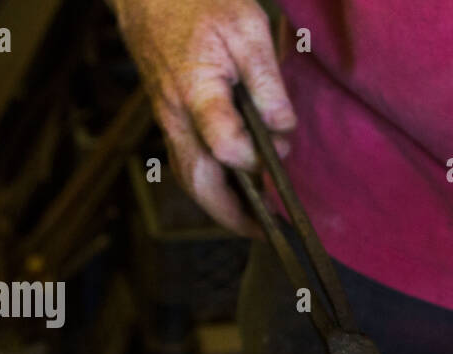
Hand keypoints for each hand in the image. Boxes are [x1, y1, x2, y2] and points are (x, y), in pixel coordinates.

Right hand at [110, 0, 295, 236]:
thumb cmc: (197, 2)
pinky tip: (237, 188)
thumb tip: (283, 128)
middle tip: (265, 232)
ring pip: (189, 178)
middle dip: (231, 214)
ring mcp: (168, 120)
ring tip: (255, 222)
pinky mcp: (170, 119)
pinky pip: (187, 163)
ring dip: (220, 206)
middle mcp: (175, 115)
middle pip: (198, 181)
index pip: (225, 146)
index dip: (254, 159)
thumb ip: (267, 81)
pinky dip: (211, 185)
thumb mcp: (246, 28)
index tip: (277, 155)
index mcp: (195, 91)